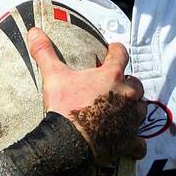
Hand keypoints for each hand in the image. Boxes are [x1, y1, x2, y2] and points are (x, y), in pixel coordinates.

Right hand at [26, 28, 145, 164]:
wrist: (67, 142)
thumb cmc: (64, 107)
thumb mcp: (53, 77)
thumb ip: (46, 52)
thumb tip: (33, 31)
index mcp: (111, 76)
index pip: (121, 54)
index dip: (117, 51)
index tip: (113, 50)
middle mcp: (126, 95)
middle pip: (136, 84)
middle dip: (128, 83)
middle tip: (116, 86)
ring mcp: (130, 119)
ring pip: (141, 110)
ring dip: (134, 109)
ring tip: (123, 112)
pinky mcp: (129, 141)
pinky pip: (140, 143)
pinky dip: (136, 143)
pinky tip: (131, 143)